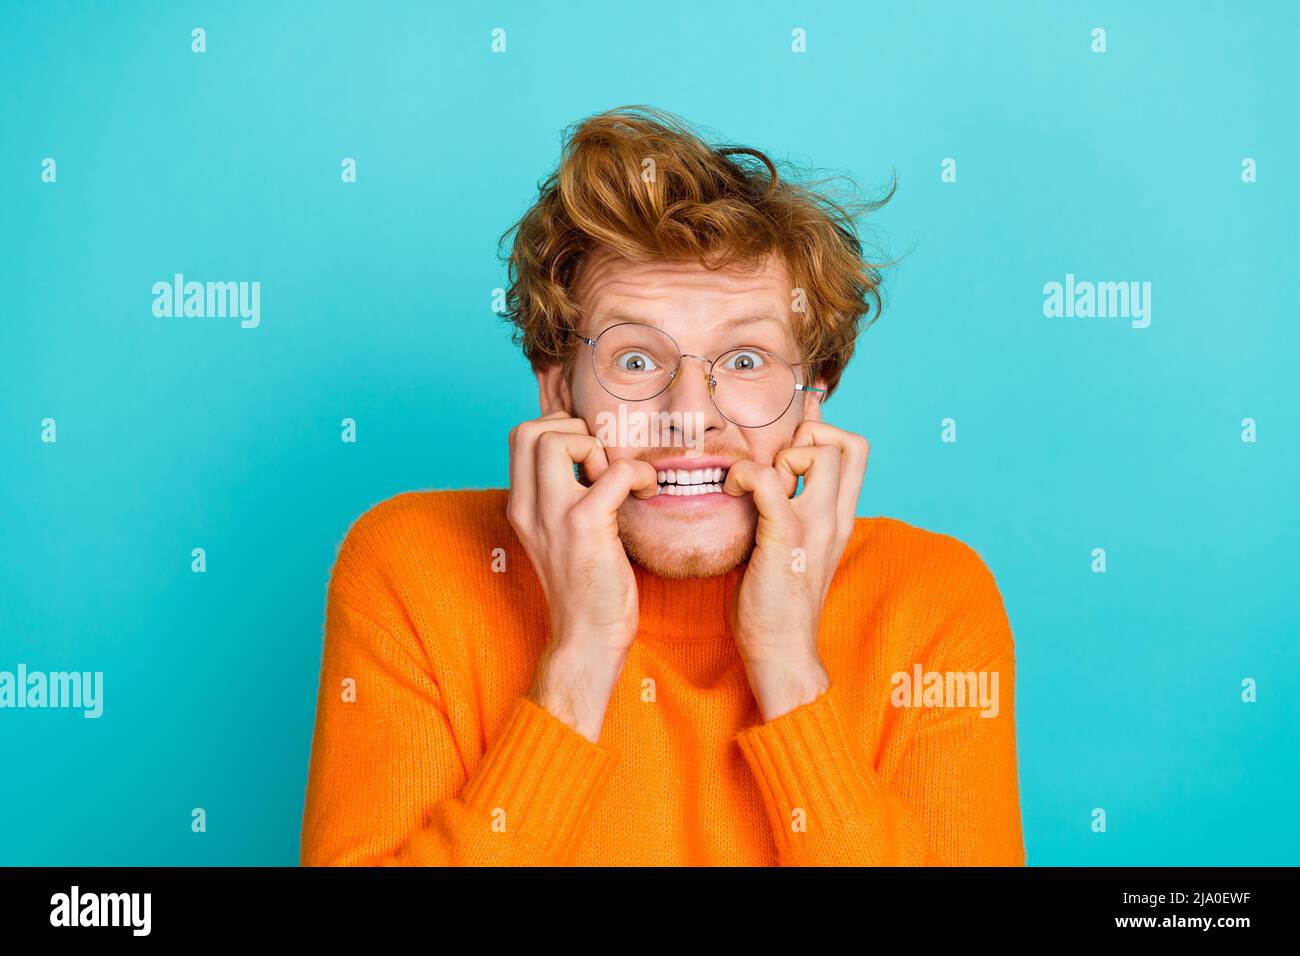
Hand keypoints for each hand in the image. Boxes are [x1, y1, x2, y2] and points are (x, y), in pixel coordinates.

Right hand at [506, 411, 658, 739]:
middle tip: (600, 465)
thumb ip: (562, 500)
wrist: (587, 641)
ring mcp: (553, 515)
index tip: (589, 463)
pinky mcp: (584, 526)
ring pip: (556, 439)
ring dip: (596, 448)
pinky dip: (637, 473)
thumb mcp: (560, 537)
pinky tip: (647, 492)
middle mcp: (528, 507)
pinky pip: (614, 472)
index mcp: (521, 508)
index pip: (521, 437)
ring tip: (615, 481)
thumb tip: (593, 462)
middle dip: (573, 430)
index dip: (560, 432)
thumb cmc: (586, 590)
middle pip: (530, 429)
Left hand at [722, 421, 869, 720]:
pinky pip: (767, 480)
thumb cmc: (776, 604)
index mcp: (840, 518)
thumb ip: (789, 512)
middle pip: (852, 443)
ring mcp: (815, 525)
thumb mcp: (794, 547)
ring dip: (782, 457)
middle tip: (777, 468)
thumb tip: (767, 482)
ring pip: (819, 452)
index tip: (787, 453)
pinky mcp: (785, 536)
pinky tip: (730, 492)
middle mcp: (836, 517)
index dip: (825, 434)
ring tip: (758, 487)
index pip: (856, 451)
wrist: (782, 651)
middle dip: (810, 436)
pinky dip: (744, 475)